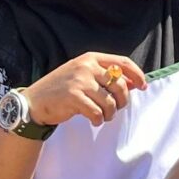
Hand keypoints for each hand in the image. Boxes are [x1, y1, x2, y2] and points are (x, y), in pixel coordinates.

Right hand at [25, 54, 148, 128]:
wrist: (34, 101)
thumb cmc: (62, 89)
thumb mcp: (83, 75)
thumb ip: (105, 77)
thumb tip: (134, 84)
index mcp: (90, 58)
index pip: (122, 62)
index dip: (137, 75)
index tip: (143, 86)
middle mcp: (86, 67)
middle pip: (120, 85)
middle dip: (123, 101)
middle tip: (116, 109)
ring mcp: (79, 81)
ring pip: (110, 102)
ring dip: (110, 114)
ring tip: (103, 116)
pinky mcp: (73, 97)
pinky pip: (97, 112)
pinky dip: (98, 120)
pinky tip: (94, 120)